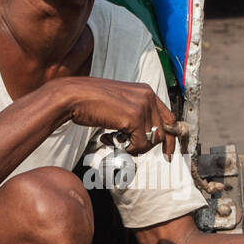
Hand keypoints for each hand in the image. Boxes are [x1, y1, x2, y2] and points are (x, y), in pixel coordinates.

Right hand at [52, 76, 178, 158]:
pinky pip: (140, 144)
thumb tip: (146, 136)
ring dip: (134, 147)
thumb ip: (135, 115)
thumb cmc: (91, 102)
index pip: (169, 117)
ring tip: (113, 139)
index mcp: (146, 91)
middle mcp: (148, 96)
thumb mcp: (120, 104)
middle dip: (147, 146)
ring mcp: (142, 106)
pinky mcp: (134, 117)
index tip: (168, 153)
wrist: (74, 96)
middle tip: (130, 148)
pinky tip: (109, 138)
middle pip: (162, 132)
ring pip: (152, 140)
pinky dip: (127, 148)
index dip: (169, 137)